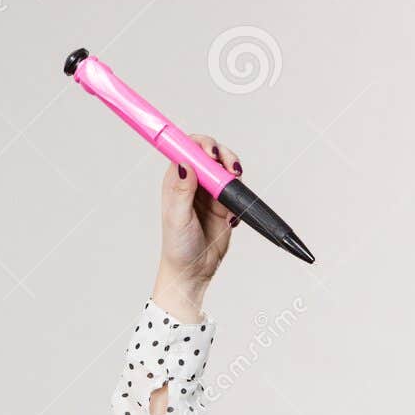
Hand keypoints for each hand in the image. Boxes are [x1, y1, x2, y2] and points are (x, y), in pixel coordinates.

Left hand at [154, 133, 241, 318]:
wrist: (194, 269)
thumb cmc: (178, 246)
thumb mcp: (177, 218)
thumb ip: (181, 191)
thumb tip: (185, 164)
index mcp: (175, 181)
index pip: (186, 149)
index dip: (200, 145)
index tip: (211, 155)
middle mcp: (192, 182)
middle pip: (210, 152)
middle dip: (223, 155)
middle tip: (230, 170)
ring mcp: (209, 191)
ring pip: (225, 167)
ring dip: (233, 172)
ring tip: (235, 184)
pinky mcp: (224, 203)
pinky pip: (236, 188)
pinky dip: (239, 195)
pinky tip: (232, 215)